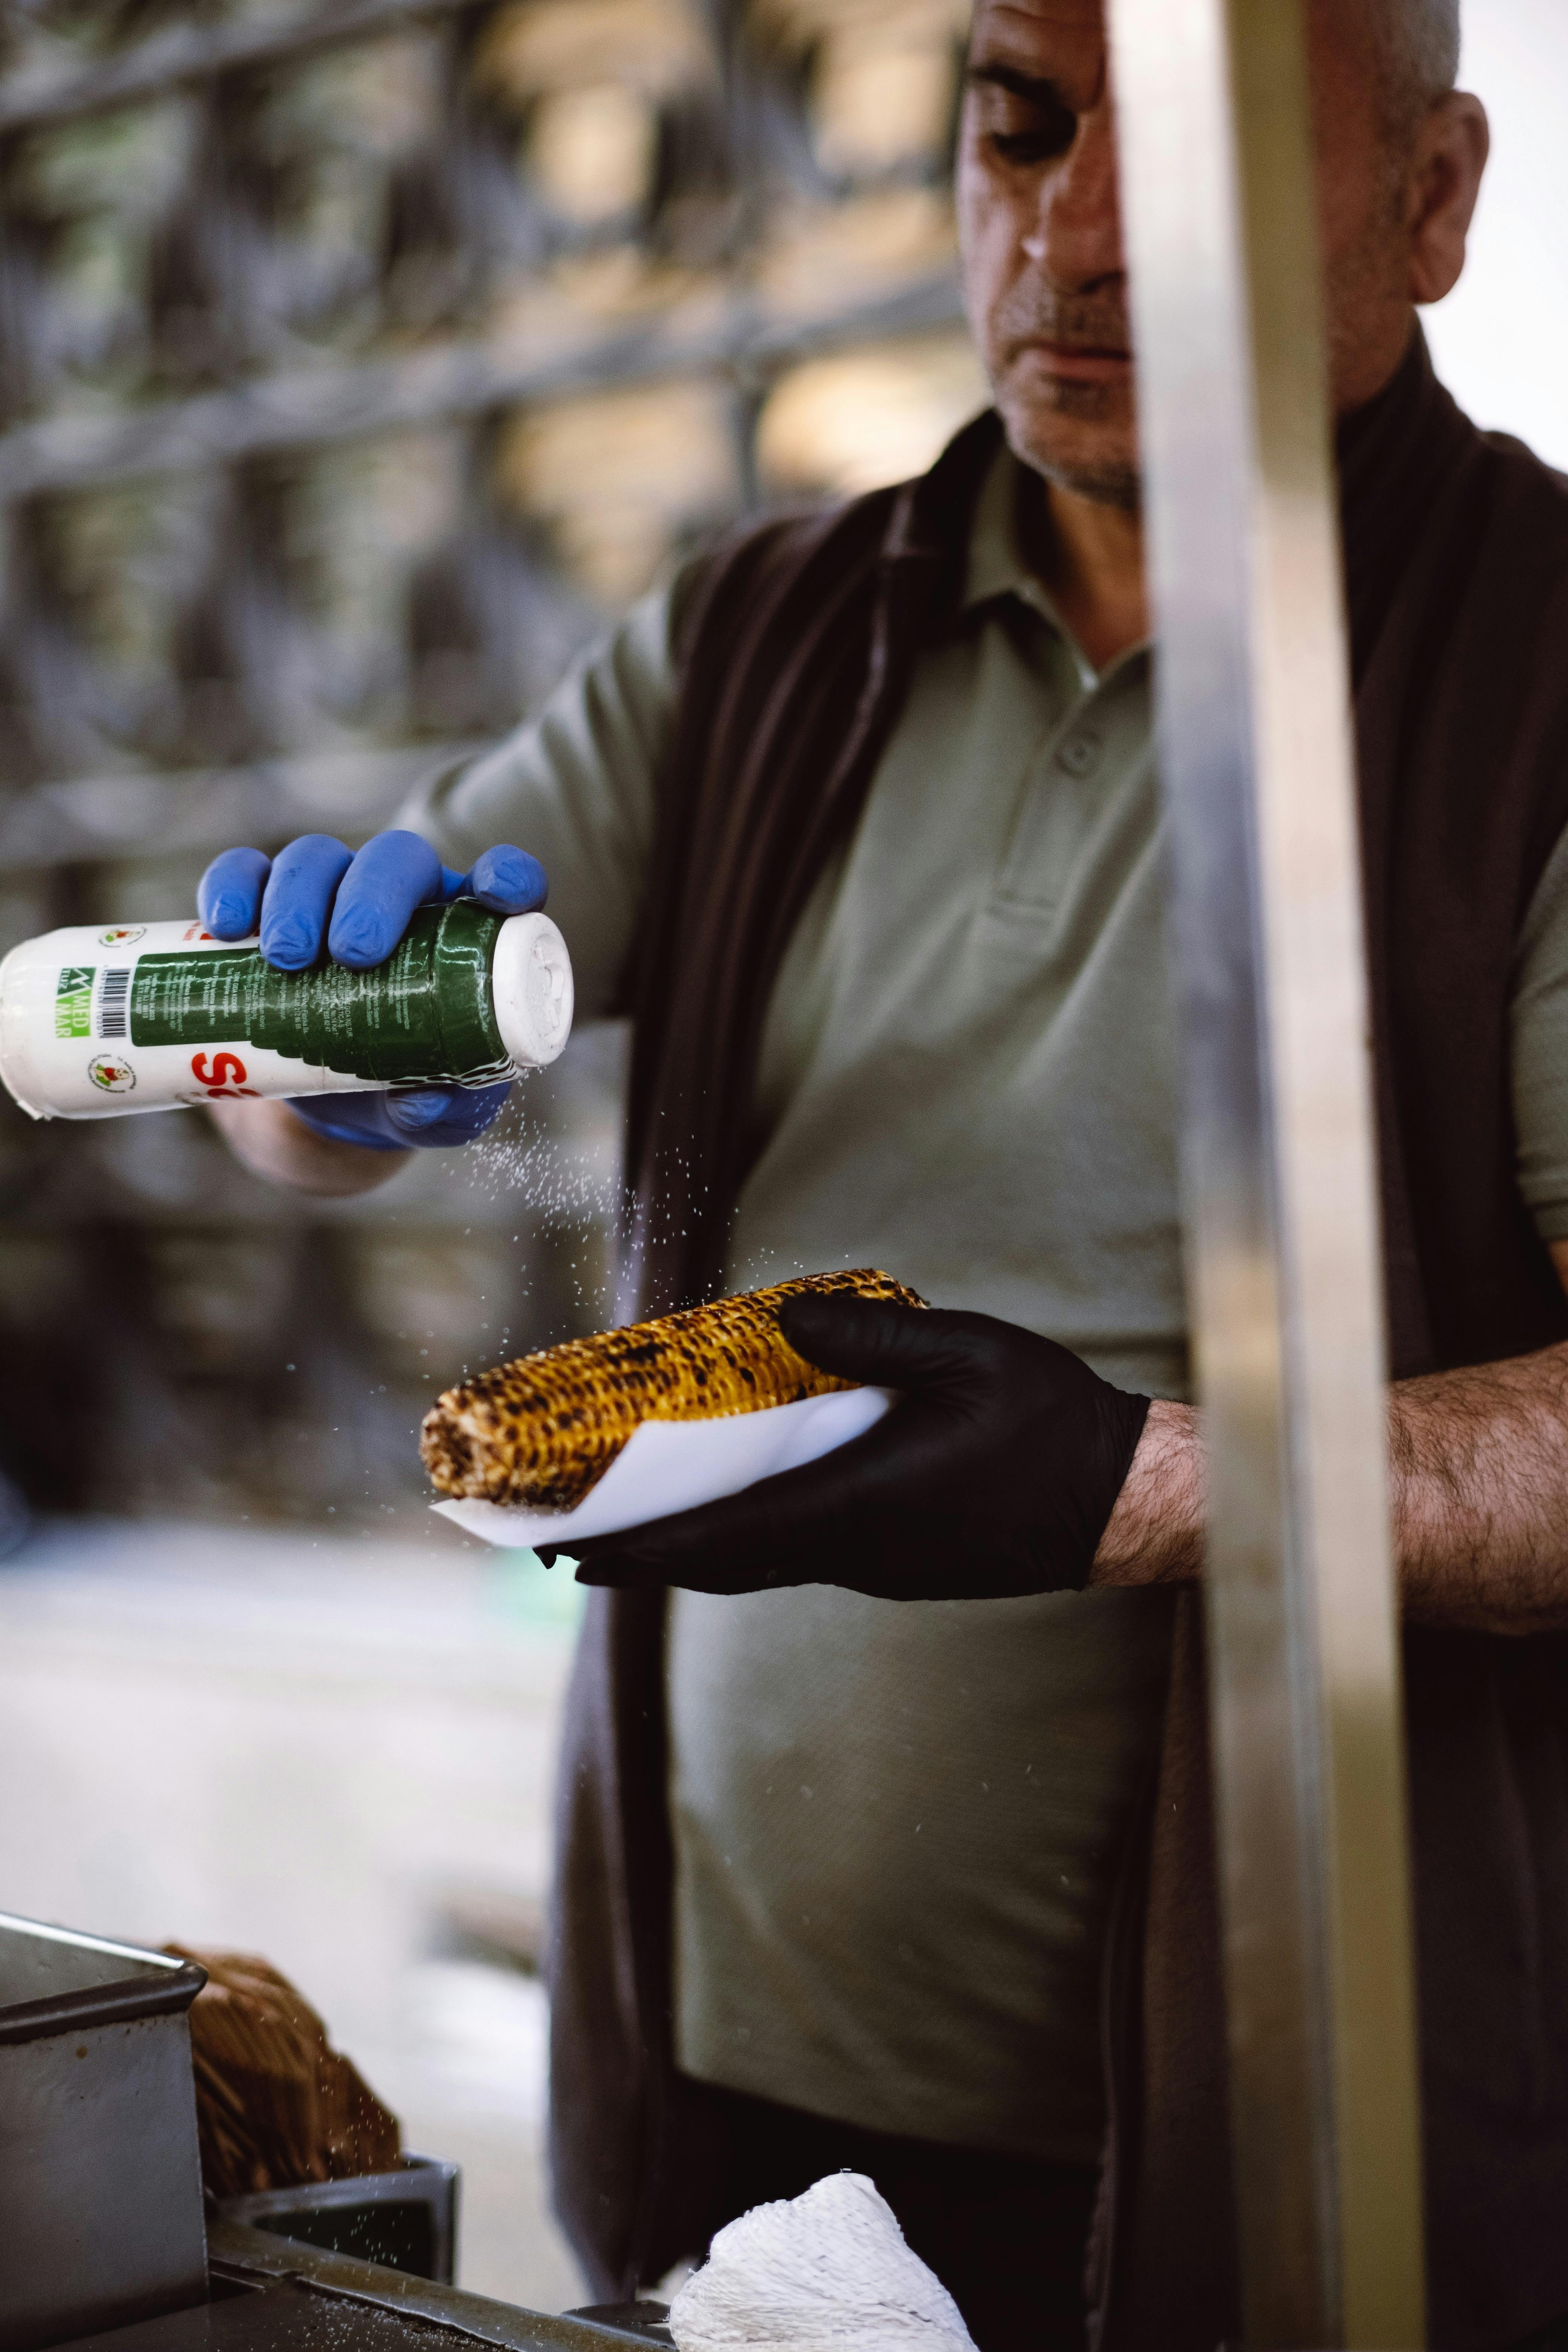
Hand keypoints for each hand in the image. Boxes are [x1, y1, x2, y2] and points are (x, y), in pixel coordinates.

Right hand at [197, 830, 547, 1151]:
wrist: (330, 1103)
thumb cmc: (406, 1088)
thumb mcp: (440, 1112)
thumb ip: (450, 1109)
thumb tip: (428, 1101)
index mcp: (464, 935)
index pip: (501, 881)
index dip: (507, 876)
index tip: (500, 894)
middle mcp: (404, 899)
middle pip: (396, 859)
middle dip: (372, 896)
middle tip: (351, 953)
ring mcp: (331, 895)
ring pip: (318, 859)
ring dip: (298, 897)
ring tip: (286, 957)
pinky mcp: (266, 907)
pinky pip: (246, 873)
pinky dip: (233, 886)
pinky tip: (226, 924)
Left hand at [562, 1295, 1151, 1599]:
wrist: (1118, 1500)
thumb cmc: (1049, 1421)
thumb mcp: (970, 1353)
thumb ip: (877, 1336)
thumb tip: (790, 1314)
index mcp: (863, 1501)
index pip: (728, 1531)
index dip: (646, 1542)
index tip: (577, 1546)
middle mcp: (856, 1548)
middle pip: (724, 1562)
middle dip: (642, 1557)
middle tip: (566, 1545)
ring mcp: (875, 1564)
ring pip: (756, 1564)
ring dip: (686, 1554)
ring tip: (624, 1538)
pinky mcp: (893, 1564)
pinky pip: (793, 1557)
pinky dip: (738, 1544)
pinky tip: (723, 1517)